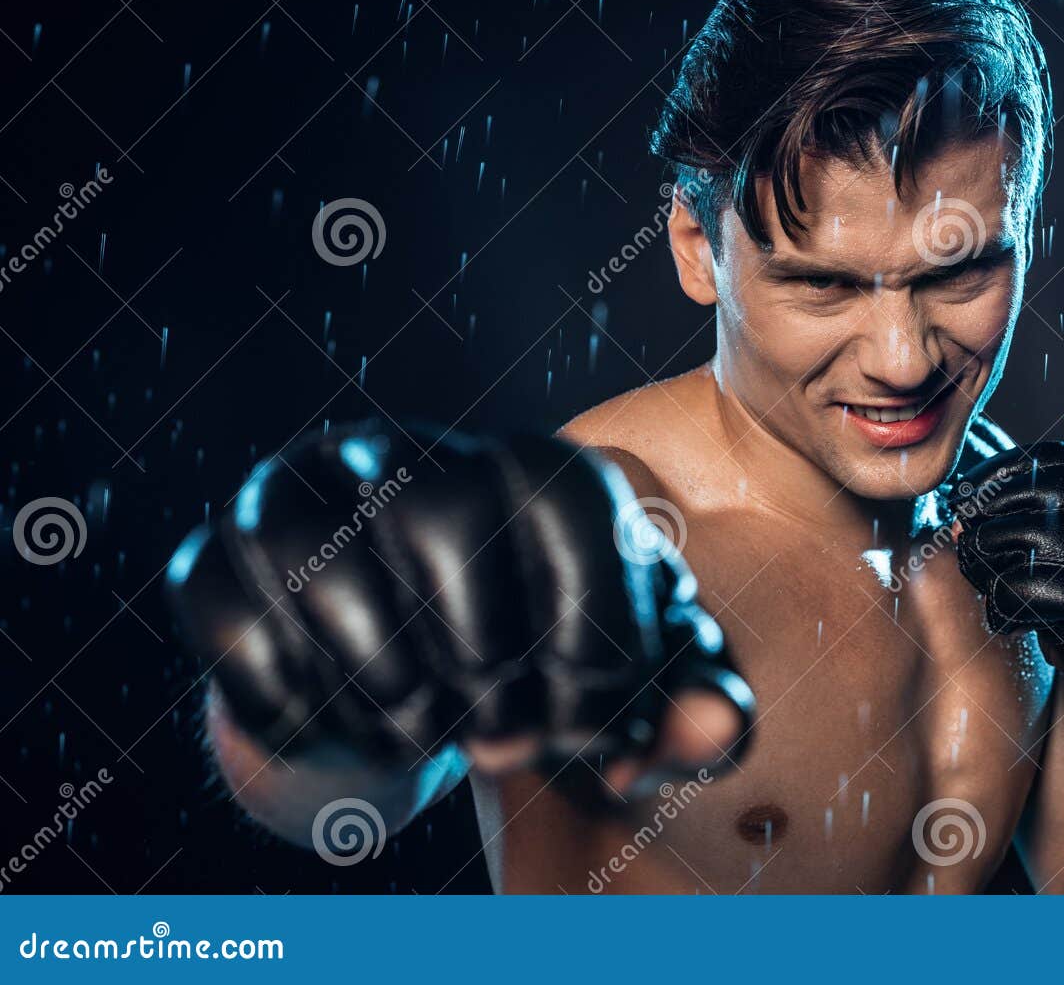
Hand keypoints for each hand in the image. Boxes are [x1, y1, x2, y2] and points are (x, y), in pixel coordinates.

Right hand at [165, 423, 753, 783]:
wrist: (404, 701)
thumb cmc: (539, 679)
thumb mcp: (635, 695)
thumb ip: (700, 706)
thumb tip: (717, 731)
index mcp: (528, 467)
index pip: (566, 499)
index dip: (591, 623)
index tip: (592, 720)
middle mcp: (413, 453)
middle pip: (442, 511)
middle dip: (484, 652)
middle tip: (506, 738)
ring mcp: (303, 494)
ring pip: (321, 555)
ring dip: (388, 679)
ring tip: (430, 731)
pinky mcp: (218, 558)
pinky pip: (231, 612)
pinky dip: (294, 698)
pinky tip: (347, 729)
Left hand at [954, 442, 1063, 777]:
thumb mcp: (1063, 577)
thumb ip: (1025, 542)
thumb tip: (960, 514)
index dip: (1008, 468)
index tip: (965, 493)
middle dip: (1000, 506)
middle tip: (964, 535)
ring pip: (1062, 541)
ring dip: (1000, 552)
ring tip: (976, 573)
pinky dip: (1017, 602)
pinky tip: (1002, 618)